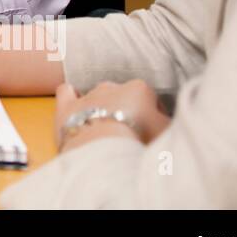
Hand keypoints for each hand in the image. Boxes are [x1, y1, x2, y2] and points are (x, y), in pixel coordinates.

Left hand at [53, 79, 170, 152]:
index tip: (153, 134)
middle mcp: (112, 87)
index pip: (152, 102)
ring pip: (97, 96)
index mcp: (140, 89)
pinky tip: (74, 106)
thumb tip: (169, 125)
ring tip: (106, 132)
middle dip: (127, 113)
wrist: (102, 150)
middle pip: (124, 99)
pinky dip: (70, 97)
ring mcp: (87, 95)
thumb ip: (169, 126)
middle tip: (130, 137)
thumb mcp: (167, 134)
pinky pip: (66, 92)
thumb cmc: (140, 141)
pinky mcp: (66, 106)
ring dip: (102, 110)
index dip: (154, 119)